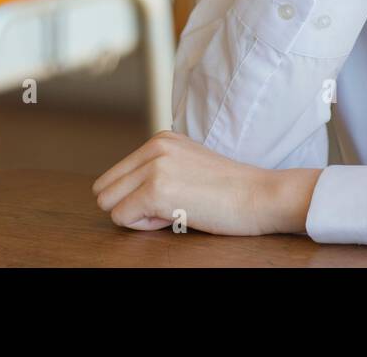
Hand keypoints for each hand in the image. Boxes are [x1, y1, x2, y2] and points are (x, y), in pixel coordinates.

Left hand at [91, 130, 321, 235]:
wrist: (260, 196)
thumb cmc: (230, 191)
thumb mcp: (189, 165)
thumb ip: (157, 169)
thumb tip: (119, 193)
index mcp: (160, 139)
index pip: (114, 176)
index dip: (136, 197)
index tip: (173, 197)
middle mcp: (154, 147)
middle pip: (105, 189)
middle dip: (131, 206)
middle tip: (171, 206)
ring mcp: (154, 167)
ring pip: (109, 204)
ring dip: (137, 217)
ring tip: (175, 209)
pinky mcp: (155, 190)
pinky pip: (122, 218)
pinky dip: (145, 226)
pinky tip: (177, 216)